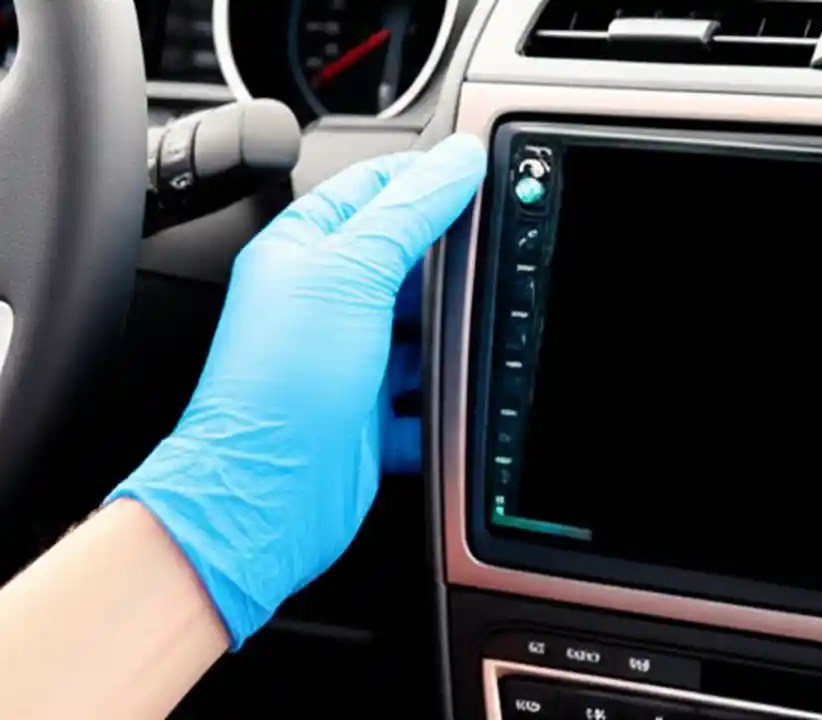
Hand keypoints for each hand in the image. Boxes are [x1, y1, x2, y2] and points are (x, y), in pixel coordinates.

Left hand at [106, 134, 486, 648]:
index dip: (425, 177)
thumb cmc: (279, 389)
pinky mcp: (371, 416)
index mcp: (303, 251)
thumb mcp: (351, 275)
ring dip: (451, 337)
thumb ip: (409, 213)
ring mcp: (348, 361)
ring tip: (477, 333)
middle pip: (405, 261)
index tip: (478, 175)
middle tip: (491, 257)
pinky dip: (446, 402)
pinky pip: (424, 399)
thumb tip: (457, 162)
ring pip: (422, 332)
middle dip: (449, 265)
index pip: (371, 189)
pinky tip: (458, 399)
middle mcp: (323, 302)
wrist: (267, 499)